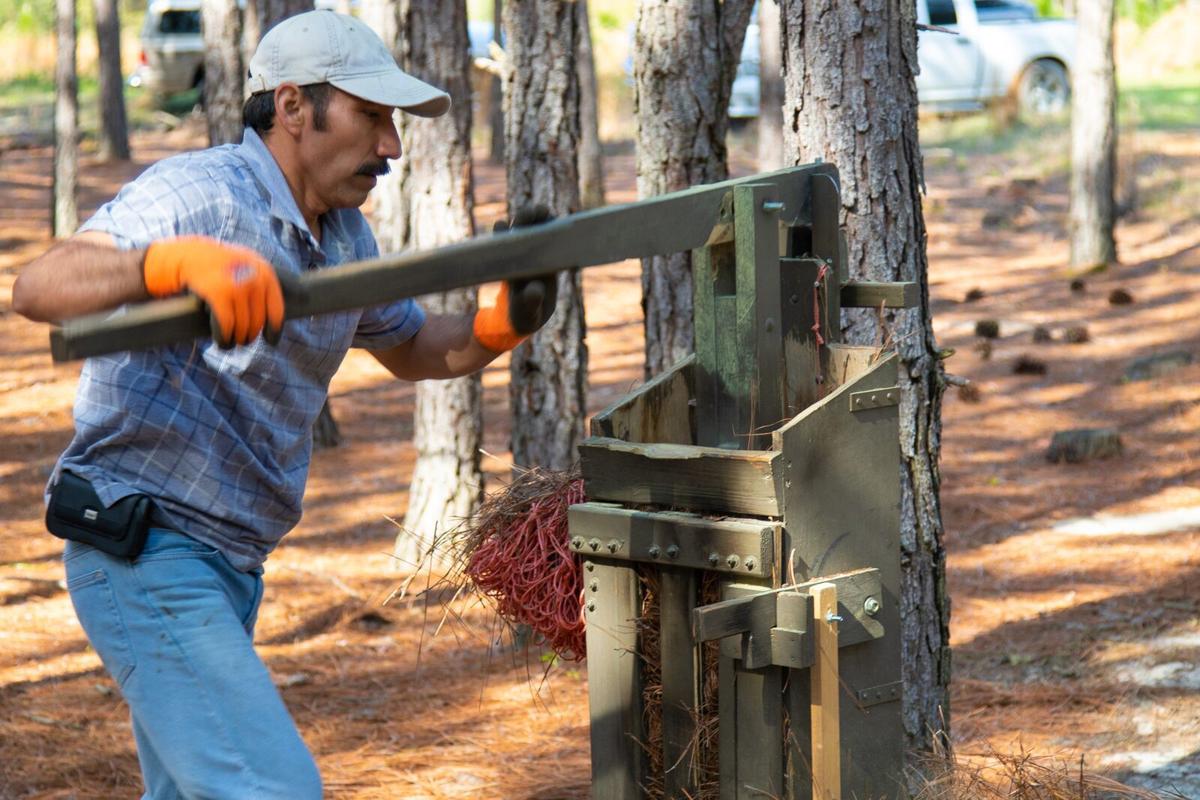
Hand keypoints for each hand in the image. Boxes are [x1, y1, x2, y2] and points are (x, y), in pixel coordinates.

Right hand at [143, 236, 286, 347]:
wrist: (189, 255)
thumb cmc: (219, 265)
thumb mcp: (248, 266)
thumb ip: (262, 284)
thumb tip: (275, 317)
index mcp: (266, 273)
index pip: (277, 310)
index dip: (274, 330)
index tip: (270, 341)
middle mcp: (255, 279)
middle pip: (258, 322)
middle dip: (250, 335)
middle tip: (243, 340)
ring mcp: (237, 286)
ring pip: (242, 327)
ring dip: (236, 339)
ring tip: (231, 342)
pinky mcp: (218, 294)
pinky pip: (226, 326)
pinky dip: (224, 338)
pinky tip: (221, 341)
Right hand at [474, 206, 559, 352]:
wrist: (513, 319)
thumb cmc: (525, 317)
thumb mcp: (529, 313)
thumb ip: (532, 302)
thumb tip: (535, 288)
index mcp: (549, 271)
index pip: (554, 247)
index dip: (555, 233)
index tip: (556, 223)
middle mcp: (538, 261)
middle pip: (539, 235)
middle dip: (539, 222)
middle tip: (540, 209)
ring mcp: (522, 259)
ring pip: (523, 236)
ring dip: (522, 224)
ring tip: (523, 212)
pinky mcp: (508, 260)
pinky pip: (506, 244)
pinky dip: (504, 235)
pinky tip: (501, 224)